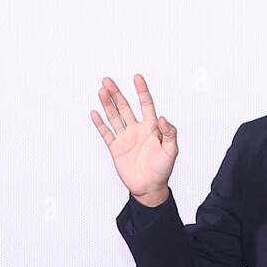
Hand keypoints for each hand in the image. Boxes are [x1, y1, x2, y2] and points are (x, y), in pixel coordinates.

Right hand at [91, 74, 177, 203]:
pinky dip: (100, 124)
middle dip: (117, 94)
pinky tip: (95, 113)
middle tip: (107, 80)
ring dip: (107, 104)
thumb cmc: (162, 170)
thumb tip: (162, 117)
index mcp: (151, 128)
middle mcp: (137, 130)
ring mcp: (125, 138)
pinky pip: (106, 133)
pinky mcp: (116, 148)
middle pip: (125, 107)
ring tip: (101, 91)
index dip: (142, 91)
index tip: (137, 78)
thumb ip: (169, 133)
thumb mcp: (171, 151)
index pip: (146, 105)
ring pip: (114, 117)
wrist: (149, 188)